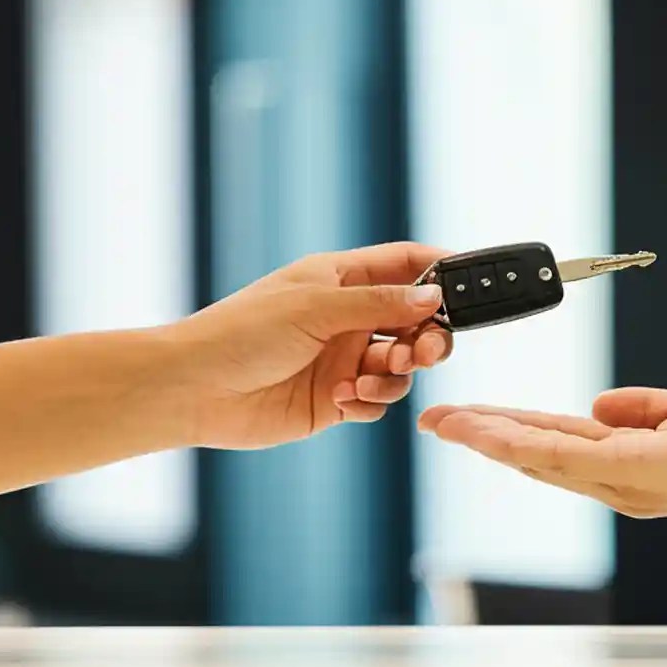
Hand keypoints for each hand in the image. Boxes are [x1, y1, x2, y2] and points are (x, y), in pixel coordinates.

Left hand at [166, 242, 453, 448]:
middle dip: (427, 336)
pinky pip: (378, 402)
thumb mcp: (316, 307)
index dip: (441, 269)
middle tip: (423, 350)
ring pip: (402, 367)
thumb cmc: (241, 333)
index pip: (405, 264)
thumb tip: (435, 295)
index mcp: (340, 279)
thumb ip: (380, 303)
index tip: (473, 282)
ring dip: (396, 375)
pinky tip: (342, 399)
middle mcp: (347, 317)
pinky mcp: (336, 400)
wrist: (193, 390)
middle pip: (415, 320)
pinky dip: (370, 402)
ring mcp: (343, 359)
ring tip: (369, 380)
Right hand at [418, 376, 666, 522]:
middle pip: (534, 453)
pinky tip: (482, 431)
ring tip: (442, 422)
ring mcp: (621, 478)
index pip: (556, 440)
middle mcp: (617, 478)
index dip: (510, 427)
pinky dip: (516, 443)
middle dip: (482, 436)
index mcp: (627, 459)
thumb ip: (643, 406)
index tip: (470, 415)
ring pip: (537, 457)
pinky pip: (562, 455)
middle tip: (432, 420)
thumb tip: (599, 402)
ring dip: (486, 438)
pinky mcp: (631, 469)